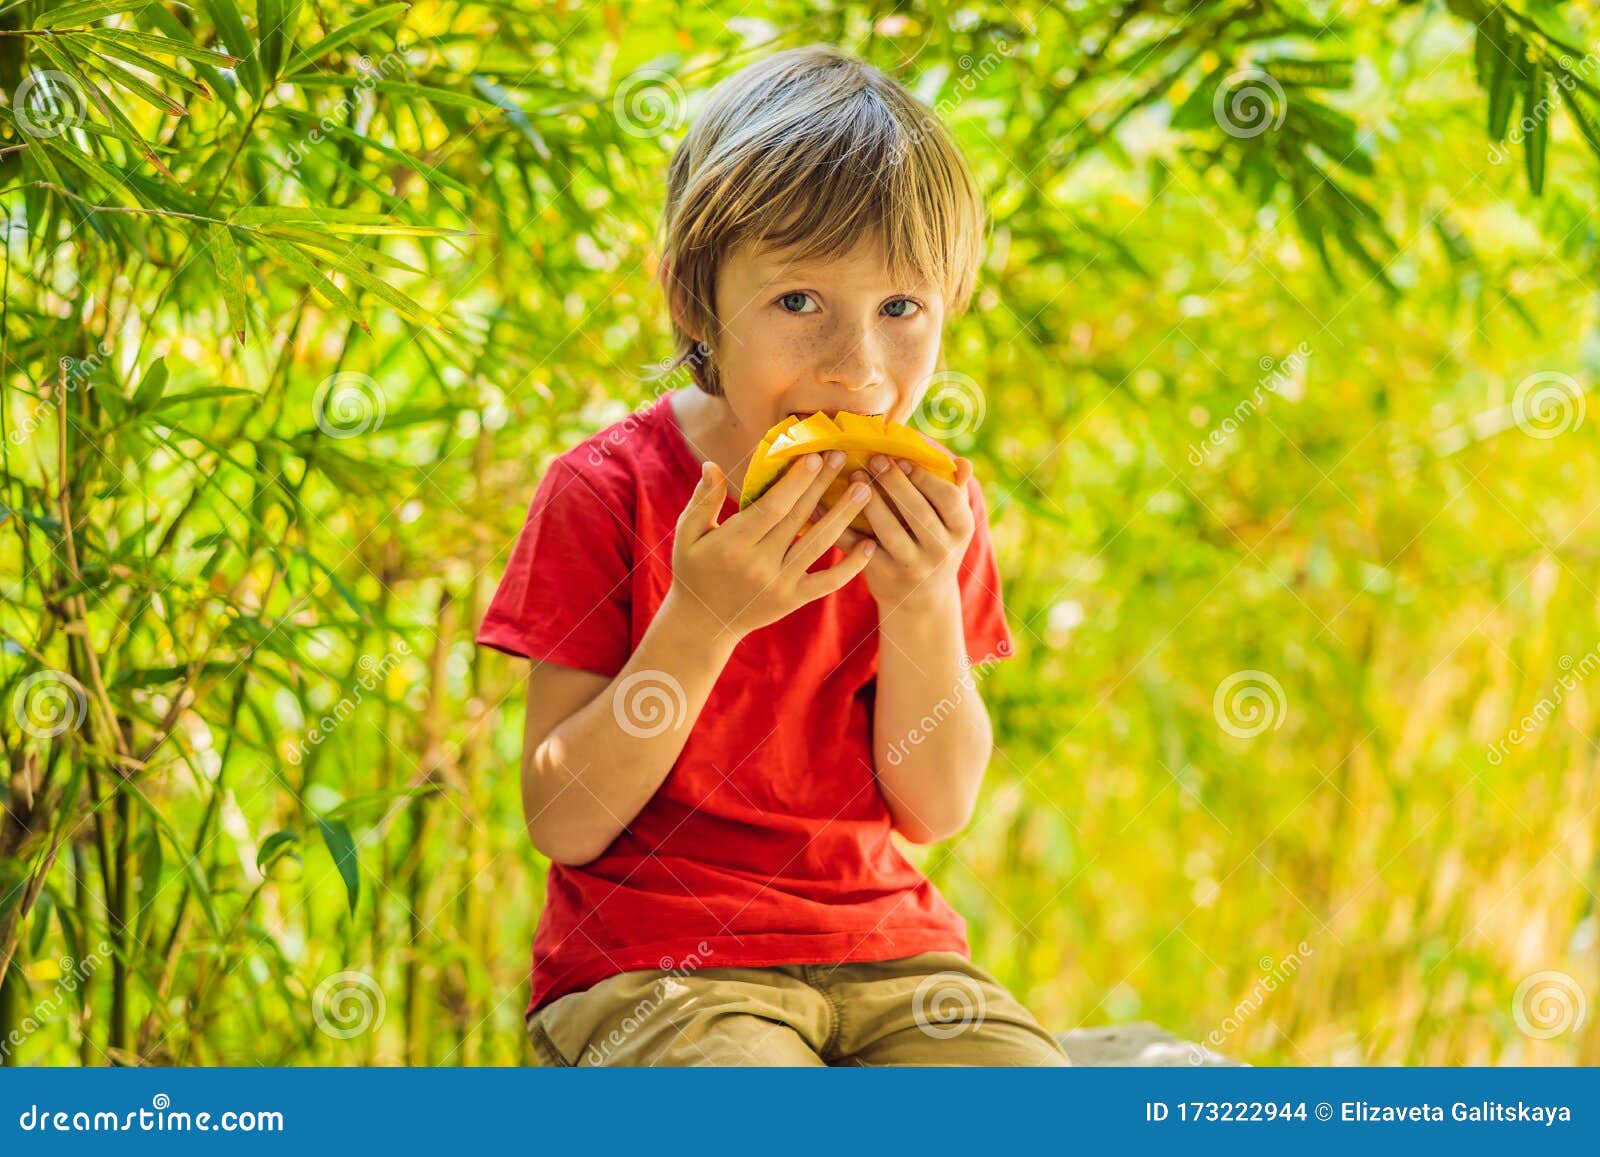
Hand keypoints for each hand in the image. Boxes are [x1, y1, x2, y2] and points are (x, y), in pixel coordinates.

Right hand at [668, 450, 874, 641]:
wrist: (702, 624)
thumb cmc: (693, 571)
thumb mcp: (688, 534)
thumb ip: (703, 500)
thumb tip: (713, 465)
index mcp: (733, 544)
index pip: (771, 508)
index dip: (796, 483)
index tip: (815, 457)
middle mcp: (759, 564)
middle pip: (798, 519)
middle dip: (823, 486)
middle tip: (844, 457)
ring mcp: (779, 584)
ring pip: (818, 546)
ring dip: (845, 517)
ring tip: (866, 490)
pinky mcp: (793, 600)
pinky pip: (827, 583)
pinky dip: (851, 566)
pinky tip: (870, 545)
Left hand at [822, 453, 974, 607]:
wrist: (921, 598)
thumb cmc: (934, 544)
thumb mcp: (952, 522)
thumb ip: (954, 490)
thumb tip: (962, 462)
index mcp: (961, 529)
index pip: (948, 498)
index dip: (925, 477)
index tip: (903, 459)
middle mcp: (941, 550)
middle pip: (918, 513)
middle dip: (895, 483)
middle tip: (875, 460)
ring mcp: (913, 566)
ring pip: (889, 532)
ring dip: (871, 503)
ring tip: (855, 478)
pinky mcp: (884, 576)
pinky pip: (859, 548)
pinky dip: (842, 527)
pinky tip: (825, 506)